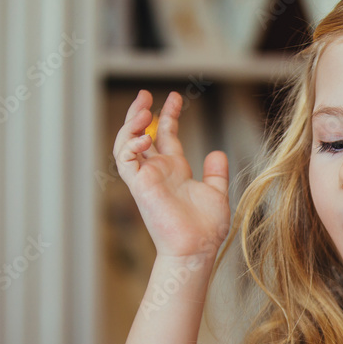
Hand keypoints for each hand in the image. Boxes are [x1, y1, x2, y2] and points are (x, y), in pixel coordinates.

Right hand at [114, 90, 230, 260]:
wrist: (197, 249)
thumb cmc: (206, 229)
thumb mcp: (216, 193)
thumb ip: (216, 173)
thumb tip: (217, 152)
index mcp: (175, 170)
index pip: (166, 136)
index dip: (168, 115)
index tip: (174, 98)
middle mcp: (158, 172)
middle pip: (141, 134)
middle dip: (140, 112)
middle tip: (145, 95)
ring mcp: (146, 178)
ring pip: (126, 144)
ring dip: (131, 124)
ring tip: (143, 109)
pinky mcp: (139, 186)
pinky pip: (125, 161)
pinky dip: (130, 144)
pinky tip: (145, 136)